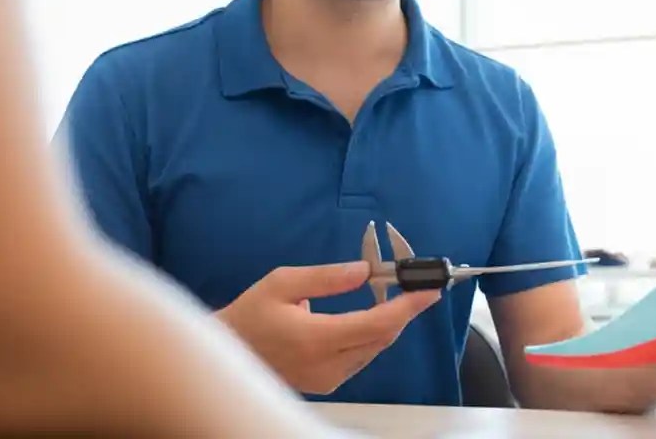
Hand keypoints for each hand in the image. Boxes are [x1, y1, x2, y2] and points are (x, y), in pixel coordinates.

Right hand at [216, 261, 439, 394]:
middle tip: (414, 286)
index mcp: (315, 338)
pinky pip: (360, 359)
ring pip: (373, 350)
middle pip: (381, 339)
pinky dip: (370, 337)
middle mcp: (327, 365)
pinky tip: (368, 317)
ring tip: (392, 296)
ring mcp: (328, 379)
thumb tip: (366, 270)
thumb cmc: (250, 313)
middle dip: (402, 312)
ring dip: (386, 324)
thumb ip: (327, 277)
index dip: (406, 307)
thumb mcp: (283, 282)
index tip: (429, 291)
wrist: (227, 352)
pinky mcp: (326, 384)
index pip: (375, 324)